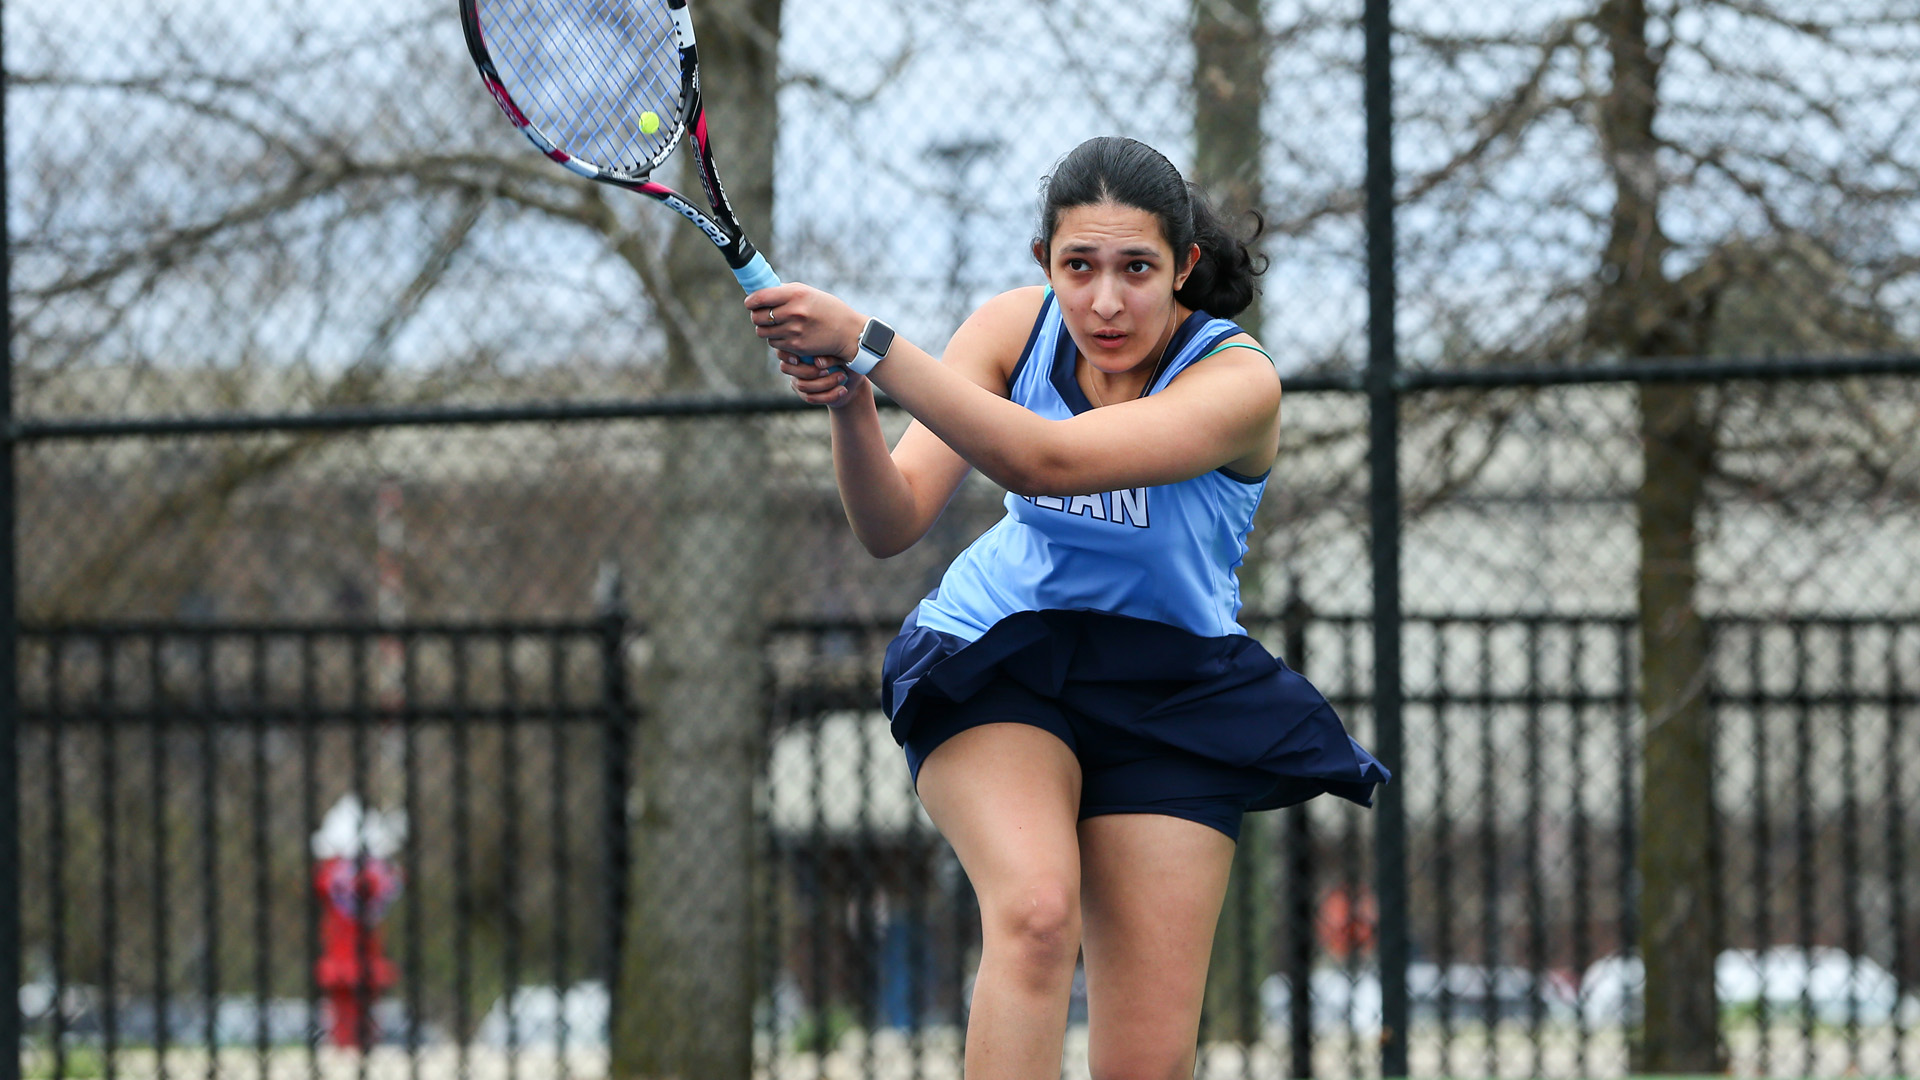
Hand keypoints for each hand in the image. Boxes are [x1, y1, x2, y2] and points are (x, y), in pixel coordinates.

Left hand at [744, 282, 862, 361]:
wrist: (847, 332)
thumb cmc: (826, 308)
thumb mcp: (808, 292)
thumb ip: (784, 292)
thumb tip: (760, 292)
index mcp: (796, 294)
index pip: (760, 298)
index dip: (750, 301)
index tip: (750, 303)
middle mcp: (794, 312)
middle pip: (757, 317)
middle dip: (756, 316)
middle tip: (762, 315)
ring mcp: (794, 331)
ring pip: (763, 333)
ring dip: (766, 329)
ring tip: (776, 325)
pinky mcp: (796, 346)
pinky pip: (774, 344)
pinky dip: (776, 340)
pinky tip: (787, 335)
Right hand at [777, 349, 866, 407]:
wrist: (851, 381)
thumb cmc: (846, 361)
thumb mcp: (843, 355)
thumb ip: (830, 356)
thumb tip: (817, 362)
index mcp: (800, 350)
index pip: (782, 351)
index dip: (785, 355)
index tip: (798, 359)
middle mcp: (794, 365)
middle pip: (788, 369)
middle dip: (810, 371)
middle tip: (830, 370)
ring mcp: (797, 380)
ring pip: (802, 385)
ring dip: (824, 383)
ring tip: (842, 377)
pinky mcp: (805, 394)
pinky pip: (811, 398)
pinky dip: (829, 395)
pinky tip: (842, 390)